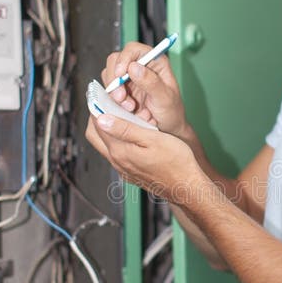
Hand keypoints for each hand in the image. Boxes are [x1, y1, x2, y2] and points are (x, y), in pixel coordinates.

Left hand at [85, 111, 204, 204]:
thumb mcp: (152, 139)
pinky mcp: (130, 174)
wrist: (186, 187)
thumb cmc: (176, 162)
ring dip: (108, 130)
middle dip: (97, 118)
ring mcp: (123, 169)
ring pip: (104, 145)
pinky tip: (132, 135)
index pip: (98, 124)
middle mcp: (117, 162)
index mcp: (120, 151)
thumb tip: (102, 119)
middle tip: (108, 104)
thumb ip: (125, 129)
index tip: (104, 95)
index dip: (99, 106)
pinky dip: (117, 141)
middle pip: (94, 136)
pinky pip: (115, 154)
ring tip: (122, 117)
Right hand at [102, 43, 187, 136]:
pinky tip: (127, 110)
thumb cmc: (172, 112)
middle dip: (115, 80)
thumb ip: (151, 82)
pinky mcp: (121, 90)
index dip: (124, 59)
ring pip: (110, 76)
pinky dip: (114, 101)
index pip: (133, 49)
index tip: (120, 74)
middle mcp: (140, 66)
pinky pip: (109, 91)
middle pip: (116, 61)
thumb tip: (134, 67)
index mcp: (154, 61)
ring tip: (129, 107)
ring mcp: (129, 78)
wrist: (168, 129)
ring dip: (114, 92)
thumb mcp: (165, 98)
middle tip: (121, 98)